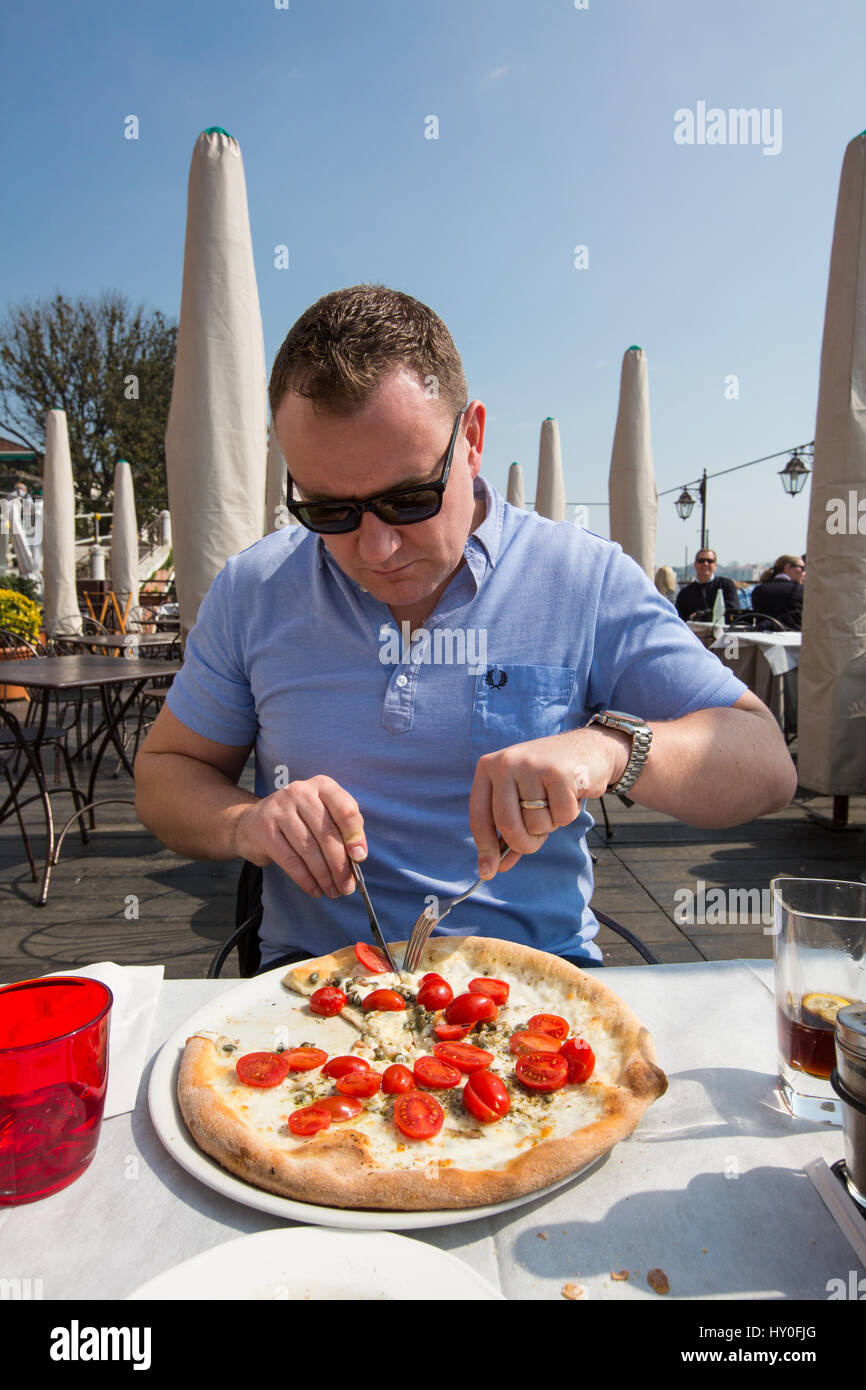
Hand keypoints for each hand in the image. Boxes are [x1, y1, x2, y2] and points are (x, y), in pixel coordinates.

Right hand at [234, 775, 366, 899]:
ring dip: (324, 876)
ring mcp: (280, 809)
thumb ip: (343, 830)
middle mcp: (300, 792)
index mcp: (322, 785)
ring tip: (333, 891)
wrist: (251, 824)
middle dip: (340, 865)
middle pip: (327, 833)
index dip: (355, 835)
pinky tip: (315, 889)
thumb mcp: (323, 814)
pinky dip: (305, 879)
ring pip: (309, 849)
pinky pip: (290, 861)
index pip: (345, 808)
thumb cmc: (299, 821)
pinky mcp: (265, 830)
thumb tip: (358, 856)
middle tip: (347, 887)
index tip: (360, 858)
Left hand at [469, 726, 630, 877]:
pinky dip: (568, 814)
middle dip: (523, 843)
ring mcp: (532, 766)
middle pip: (507, 824)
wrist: (588, 749)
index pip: (479, 816)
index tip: (488, 872)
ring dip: (550, 824)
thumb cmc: (548, 781)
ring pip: (536, 823)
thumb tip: (493, 869)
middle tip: (536, 842)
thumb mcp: (522, 800)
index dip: (484, 848)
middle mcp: (506, 763)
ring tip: (555, 802)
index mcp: (488, 768)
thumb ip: (508, 833)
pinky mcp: (559, 772)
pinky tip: (571, 794)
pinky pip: (561, 816)